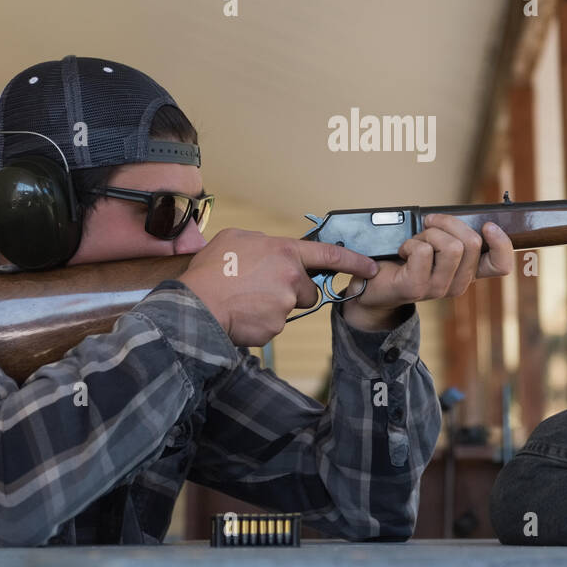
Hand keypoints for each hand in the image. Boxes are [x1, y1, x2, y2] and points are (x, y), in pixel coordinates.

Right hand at [179, 228, 379, 346]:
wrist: (196, 305)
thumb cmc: (211, 270)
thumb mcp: (235, 238)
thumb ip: (261, 242)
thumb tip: (269, 250)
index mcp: (284, 252)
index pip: (329, 255)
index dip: (354, 260)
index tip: (370, 266)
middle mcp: (291, 278)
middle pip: (308, 290)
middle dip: (292, 291)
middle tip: (262, 288)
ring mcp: (285, 305)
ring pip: (289, 308)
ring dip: (274, 306)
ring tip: (245, 299)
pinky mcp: (276, 328)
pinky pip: (274, 325)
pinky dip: (260, 322)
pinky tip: (242, 314)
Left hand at [340, 214, 513, 331]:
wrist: (372, 284)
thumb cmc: (405, 259)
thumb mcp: (435, 244)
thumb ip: (454, 234)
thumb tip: (466, 216)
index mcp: (466, 272)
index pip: (500, 265)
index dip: (502, 243)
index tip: (488, 225)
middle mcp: (457, 283)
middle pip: (471, 242)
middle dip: (447, 224)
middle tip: (428, 227)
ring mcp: (438, 289)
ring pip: (451, 246)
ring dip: (428, 234)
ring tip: (414, 243)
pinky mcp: (416, 288)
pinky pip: (424, 251)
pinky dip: (410, 242)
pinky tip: (402, 252)